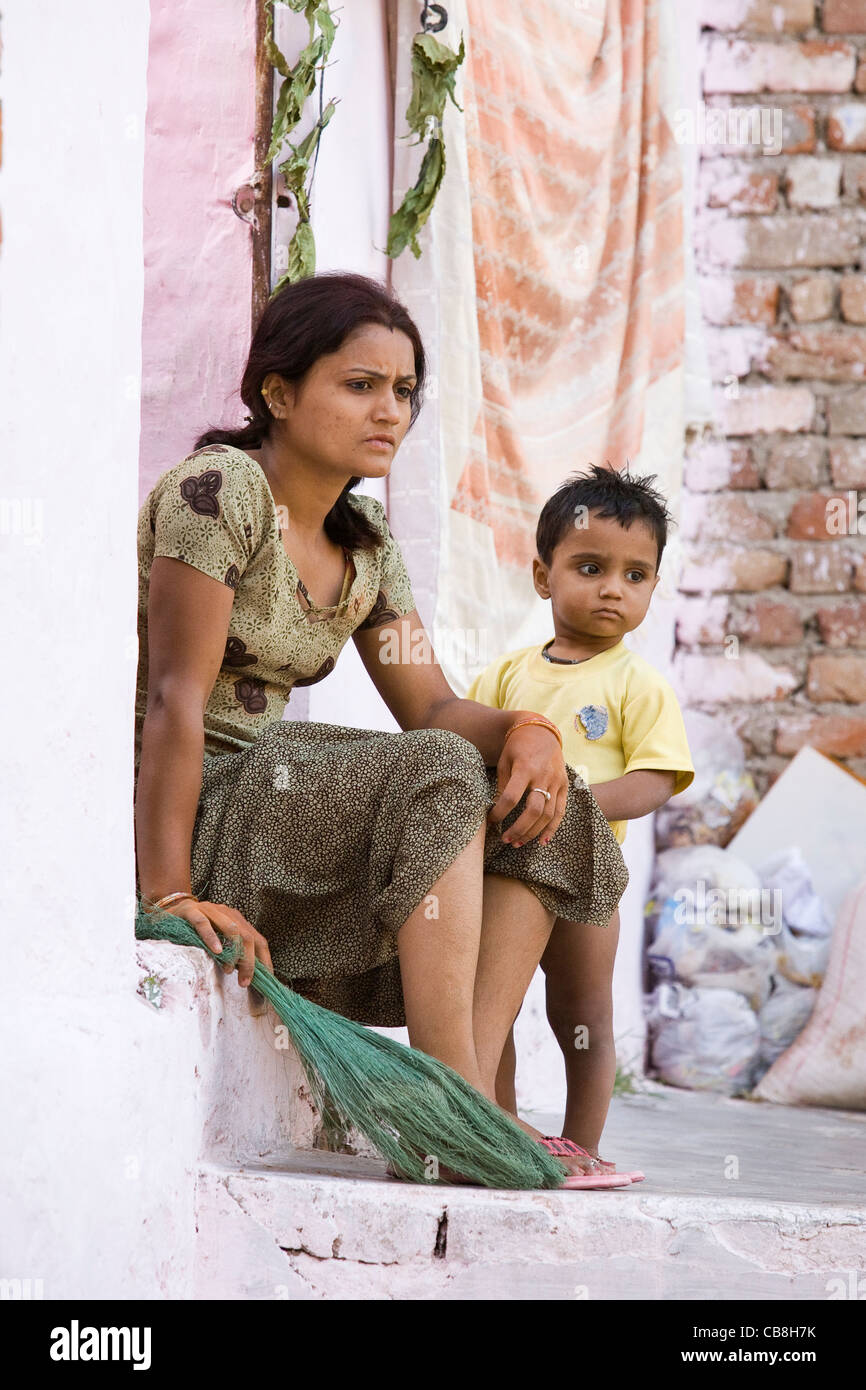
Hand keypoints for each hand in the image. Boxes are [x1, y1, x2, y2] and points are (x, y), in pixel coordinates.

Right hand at [160, 896, 273, 987]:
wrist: (164, 914)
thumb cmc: (191, 933)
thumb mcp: (215, 944)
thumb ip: (230, 954)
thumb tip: (247, 976)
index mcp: (235, 920)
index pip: (257, 939)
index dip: (263, 959)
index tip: (265, 978)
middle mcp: (226, 912)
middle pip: (247, 936)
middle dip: (249, 961)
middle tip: (244, 981)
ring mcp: (209, 909)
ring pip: (231, 928)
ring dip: (233, 952)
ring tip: (229, 969)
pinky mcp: (190, 911)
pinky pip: (203, 923)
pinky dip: (212, 937)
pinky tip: (217, 951)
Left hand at [487, 724, 568, 846]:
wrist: (541, 730)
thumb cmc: (517, 747)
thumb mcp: (505, 761)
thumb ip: (504, 785)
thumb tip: (497, 810)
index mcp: (525, 768)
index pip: (511, 797)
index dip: (500, 812)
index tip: (491, 821)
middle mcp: (543, 776)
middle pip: (533, 810)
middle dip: (519, 829)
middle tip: (506, 839)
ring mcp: (556, 781)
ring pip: (548, 814)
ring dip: (532, 832)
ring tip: (518, 843)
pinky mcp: (564, 785)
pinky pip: (560, 811)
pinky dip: (552, 828)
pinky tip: (542, 841)